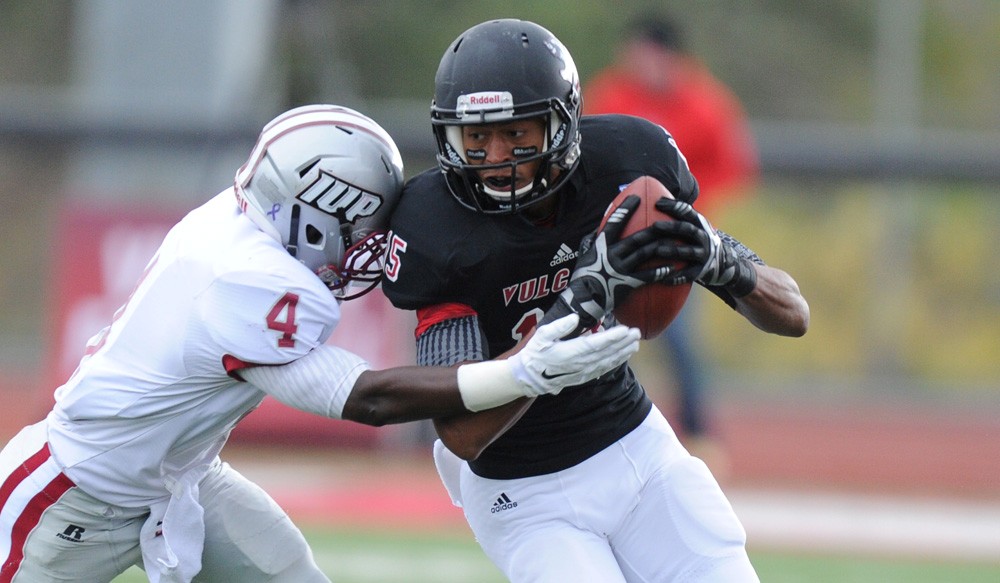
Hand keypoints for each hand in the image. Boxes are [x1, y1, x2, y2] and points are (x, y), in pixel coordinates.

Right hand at [507, 314, 639, 395]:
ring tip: (635, 343)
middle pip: (606, 352)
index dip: (612, 337)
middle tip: (637, 332)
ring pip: (607, 361)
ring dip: (623, 353)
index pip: (596, 344)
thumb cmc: (536, 353)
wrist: (530, 377)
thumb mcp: (542, 335)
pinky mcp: (584, 376)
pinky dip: (616, 362)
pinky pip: (603, 369)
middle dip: (623, 343)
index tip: (625, 329)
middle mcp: (580, 363)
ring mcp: (583, 371)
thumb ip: (559, 327)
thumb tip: (575, 318)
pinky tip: (624, 356)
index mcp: (570, 352)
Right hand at [540, 195, 694, 335]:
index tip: (636, 198)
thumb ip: (592, 242)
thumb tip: (598, 230)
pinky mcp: (627, 283)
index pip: (614, 222)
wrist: (581, 301)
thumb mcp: (584, 255)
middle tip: (666, 220)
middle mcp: (612, 255)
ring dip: (662, 247)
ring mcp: (620, 269)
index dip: (625, 209)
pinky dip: (659, 272)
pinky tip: (671, 268)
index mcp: (600, 245)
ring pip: (645, 254)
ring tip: (675, 242)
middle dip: (654, 228)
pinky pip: (647, 276)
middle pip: (637, 237)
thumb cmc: (581, 278)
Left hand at [654, 197, 756, 296]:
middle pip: (687, 230)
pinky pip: (688, 275)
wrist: (725, 264)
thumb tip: (656, 200)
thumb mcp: (696, 228)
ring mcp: (705, 255)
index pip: (688, 212)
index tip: (657, 202)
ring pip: (688, 252)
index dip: (674, 206)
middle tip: (655, 226)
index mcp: (700, 224)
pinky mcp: (702, 271)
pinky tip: (663, 279)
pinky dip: (676, 277)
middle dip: (671, 227)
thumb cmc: (700, 243)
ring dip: (673, 251)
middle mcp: (704, 238)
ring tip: (658, 250)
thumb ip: (681, 218)